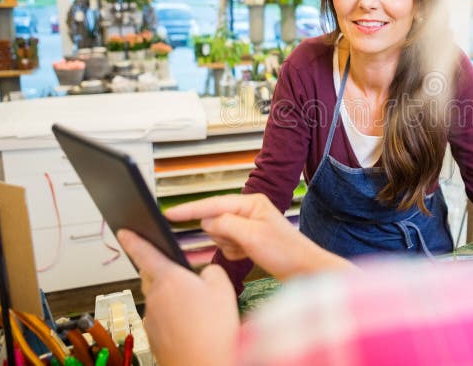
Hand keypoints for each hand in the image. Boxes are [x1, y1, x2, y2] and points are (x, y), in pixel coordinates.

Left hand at [117, 230, 238, 365]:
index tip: (124, 231)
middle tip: (183, 275)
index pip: (144, 252)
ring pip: (158, 298)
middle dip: (162, 271)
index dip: (133, 240)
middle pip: (151, 275)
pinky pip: (161, 317)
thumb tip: (204, 275)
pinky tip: (192, 324)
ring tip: (198, 308)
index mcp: (168, 278)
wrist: (204, 365)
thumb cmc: (213, 329)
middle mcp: (154, 297)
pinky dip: (173, 316)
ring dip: (171, 297)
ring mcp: (152, 318)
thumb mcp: (223, 287)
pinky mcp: (153, 336)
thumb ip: (211, 270)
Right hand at [164, 193, 352, 280]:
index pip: (212, 204)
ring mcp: (249, 225)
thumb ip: (225, 224)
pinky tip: (249, 256)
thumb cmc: (285, 252)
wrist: (304, 270)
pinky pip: (228, 246)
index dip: (190, 210)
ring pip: (219, 235)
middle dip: (222, 236)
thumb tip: (207, 221)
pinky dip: (234, 253)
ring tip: (248, 251)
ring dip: (229, 246)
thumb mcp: (252, 236)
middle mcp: (249, 210)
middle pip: (215, 220)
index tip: (169, 214)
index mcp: (251, 202)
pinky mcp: (249, 239)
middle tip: (241, 244)